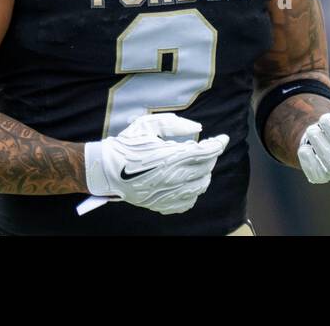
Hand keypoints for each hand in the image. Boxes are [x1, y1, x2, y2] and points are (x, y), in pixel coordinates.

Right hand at [83, 113, 228, 214]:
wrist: (106, 170)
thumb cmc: (126, 145)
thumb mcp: (148, 124)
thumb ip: (175, 124)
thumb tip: (198, 128)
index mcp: (171, 156)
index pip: (206, 151)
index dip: (218, 143)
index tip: (223, 138)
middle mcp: (173, 177)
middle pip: (206, 167)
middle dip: (210, 156)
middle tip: (206, 148)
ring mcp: (169, 193)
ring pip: (201, 185)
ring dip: (204, 172)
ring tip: (197, 164)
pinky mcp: (163, 205)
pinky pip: (189, 201)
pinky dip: (193, 190)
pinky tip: (187, 181)